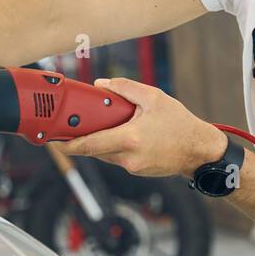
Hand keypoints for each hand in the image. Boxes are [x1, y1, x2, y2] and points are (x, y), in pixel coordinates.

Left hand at [63, 77, 224, 177]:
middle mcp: (129, 157)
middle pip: (95, 150)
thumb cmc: (179, 123)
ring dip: (102, 141)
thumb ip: (125, 88)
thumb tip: (101, 85)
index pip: (90, 145)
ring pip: (106, 154)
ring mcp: (133, 167)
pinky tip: (125, 134)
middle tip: (74, 126)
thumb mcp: (153, 97)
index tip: (55, 142)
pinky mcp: (138, 170)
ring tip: (107, 125)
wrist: (199, 150)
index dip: (69, 145)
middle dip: (84, 139)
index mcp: (130, 139)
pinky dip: (116, 146)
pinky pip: (119, 158)